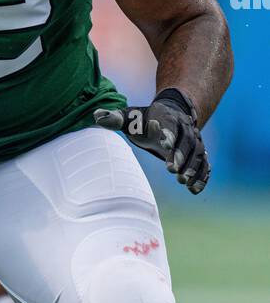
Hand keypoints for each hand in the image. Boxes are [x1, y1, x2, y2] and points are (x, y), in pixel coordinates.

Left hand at [94, 88, 208, 193]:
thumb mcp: (131, 117)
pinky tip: (195, 189)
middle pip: (187, 141)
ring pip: (198, 153)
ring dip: (193, 167)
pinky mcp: (198, 153)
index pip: (170, 126)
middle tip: (174, 170)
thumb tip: (97, 116)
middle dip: (181, 155)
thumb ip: (115, 118)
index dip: (168, 135)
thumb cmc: (146, 120)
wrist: (173, 113)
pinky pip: (204, 163)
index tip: (163, 145)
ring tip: (185, 182)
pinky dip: (202, 175)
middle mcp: (184, 129)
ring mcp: (194, 141)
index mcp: (167, 118)